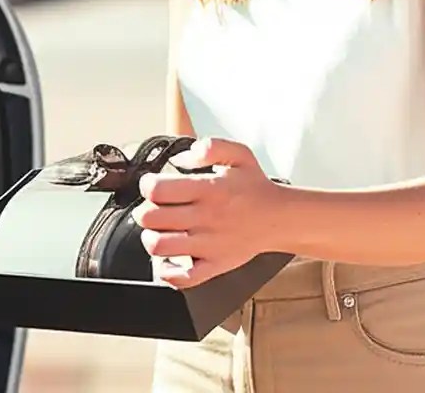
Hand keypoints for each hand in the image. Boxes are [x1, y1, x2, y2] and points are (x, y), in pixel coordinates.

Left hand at [130, 137, 282, 287]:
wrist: (280, 218)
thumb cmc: (254, 187)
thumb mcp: (238, 154)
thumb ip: (211, 146)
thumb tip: (181, 157)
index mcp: (209, 190)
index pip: (158, 189)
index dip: (147, 185)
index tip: (151, 185)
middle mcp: (207, 218)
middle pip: (152, 218)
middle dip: (144, 211)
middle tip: (151, 208)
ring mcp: (210, 245)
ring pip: (160, 247)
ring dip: (150, 238)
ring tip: (156, 231)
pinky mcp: (215, 265)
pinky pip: (184, 278)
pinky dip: (168, 272)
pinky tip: (168, 260)